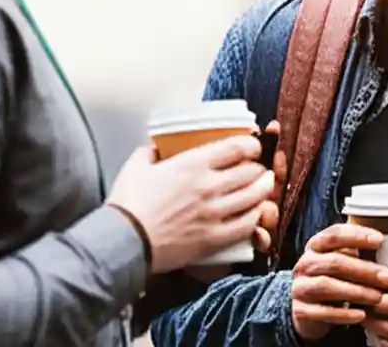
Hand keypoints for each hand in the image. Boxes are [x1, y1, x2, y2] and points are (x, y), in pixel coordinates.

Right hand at [107, 135, 276, 273]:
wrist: (122, 242)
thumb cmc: (128, 204)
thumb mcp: (136, 166)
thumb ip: (150, 152)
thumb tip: (156, 149)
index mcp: (192, 165)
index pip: (237, 147)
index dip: (252, 145)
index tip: (252, 147)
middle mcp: (209, 186)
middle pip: (251, 171)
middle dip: (258, 167)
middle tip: (257, 168)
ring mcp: (214, 213)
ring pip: (255, 197)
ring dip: (264, 189)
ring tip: (264, 186)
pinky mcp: (213, 238)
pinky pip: (247, 225)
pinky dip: (256, 216)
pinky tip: (255, 213)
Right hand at [291, 224, 387, 341]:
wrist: (307, 308)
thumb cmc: (333, 278)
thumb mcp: (341, 261)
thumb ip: (357, 253)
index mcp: (316, 246)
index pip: (334, 234)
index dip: (357, 235)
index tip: (380, 239)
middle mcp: (305, 264)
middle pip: (335, 262)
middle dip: (365, 270)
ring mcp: (300, 287)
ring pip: (327, 286)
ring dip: (356, 291)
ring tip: (378, 297)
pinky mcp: (301, 310)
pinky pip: (321, 312)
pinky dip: (343, 314)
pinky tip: (361, 315)